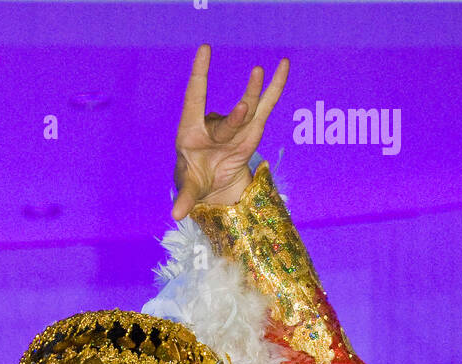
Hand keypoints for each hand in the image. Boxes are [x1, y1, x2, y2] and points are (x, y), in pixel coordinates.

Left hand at [171, 44, 288, 217]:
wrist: (213, 182)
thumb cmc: (196, 178)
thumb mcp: (190, 187)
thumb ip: (185, 197)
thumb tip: (177, 214)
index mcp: (191, 132)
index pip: (194, 99)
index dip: (199, 76)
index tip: (204, 50)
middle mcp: (214, 125)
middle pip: (226, 121)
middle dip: (234, 118)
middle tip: (241, 110)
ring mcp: (235, 125)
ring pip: (247, 110)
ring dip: (253, 93)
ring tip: (259, 72)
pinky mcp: (253, 129)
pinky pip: (266, 105)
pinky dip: (275, 87)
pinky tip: (284, 65)